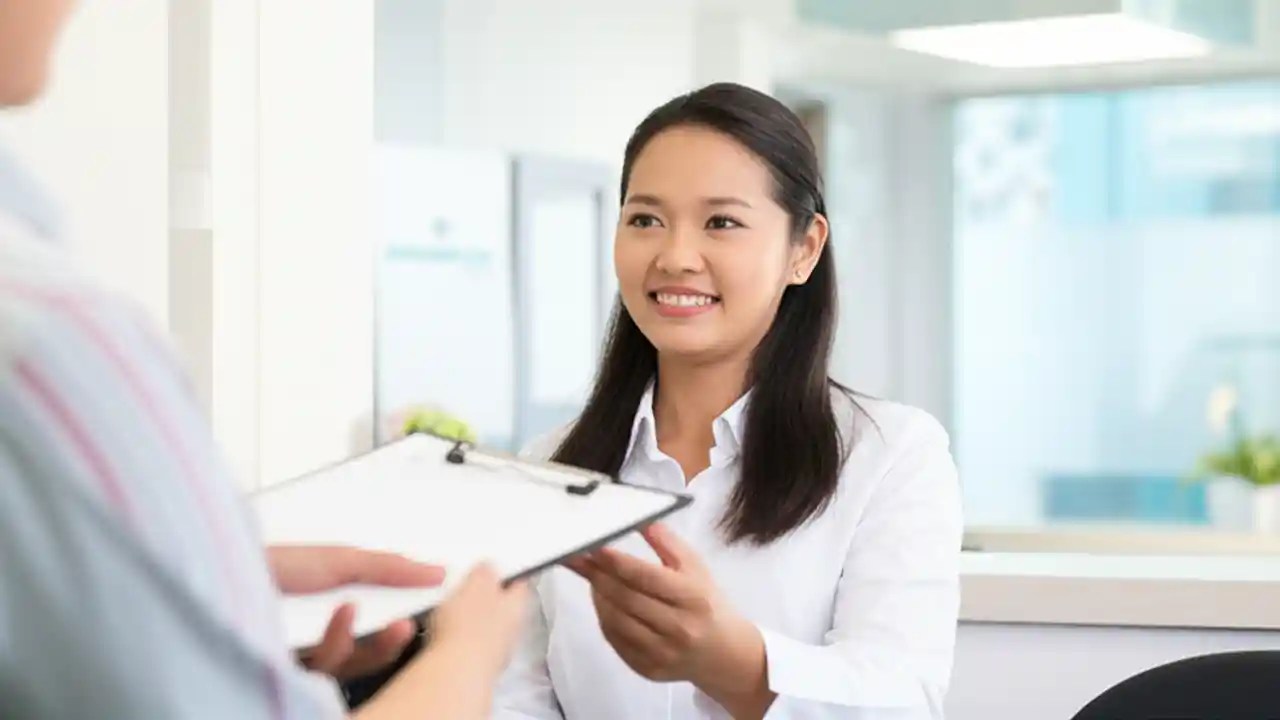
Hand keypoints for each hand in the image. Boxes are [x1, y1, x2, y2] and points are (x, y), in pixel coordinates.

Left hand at [266, 545, 444, 680]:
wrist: (215, 570)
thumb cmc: (267, 564)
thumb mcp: (337, 558)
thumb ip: (385, 566)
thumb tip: (434, 571)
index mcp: (333, 610)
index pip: (376, 625)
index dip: (401, 622)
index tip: (429, 611)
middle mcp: (317, 636)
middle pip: (364, 652)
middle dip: (389, 642)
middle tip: (407, 625)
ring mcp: (298, 657)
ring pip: (345, 666)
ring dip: (363, 645)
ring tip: (365, 614)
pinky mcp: (284, 672)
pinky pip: (320, 670)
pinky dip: (334, 642)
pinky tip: (337, 617)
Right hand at [429, 564, 529, 677]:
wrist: (454, 674)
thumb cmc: (470, 629)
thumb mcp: (477, 583)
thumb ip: (486, 571)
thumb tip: (489, 567)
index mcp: (519, 607)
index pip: (520, 583)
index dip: (508, 570)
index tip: (495, 562)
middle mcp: (511, 632)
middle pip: (500, 606)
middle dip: (483, 594)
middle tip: (463, 582)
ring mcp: (493, 652)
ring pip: (482, 626)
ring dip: (466, 616)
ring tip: (445, 605)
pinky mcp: (472, 666)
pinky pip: (464, 643)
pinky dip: (453, 635)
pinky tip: (438, 630)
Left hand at [565, 524, 769, 714]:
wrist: (725, 654)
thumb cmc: (706, 602)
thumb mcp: (696, 567)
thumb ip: (667, 543)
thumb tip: (638, 518)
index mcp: (692, 597)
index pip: (646, 577)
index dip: (616, 561)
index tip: (593, 547)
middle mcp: (678, 627)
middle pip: (626, 598)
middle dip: (598, 575)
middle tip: (578, 557)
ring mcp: (662, 653)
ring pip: (615, 620)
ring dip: (597, 595)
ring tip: (592, 576)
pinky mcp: (648, 669)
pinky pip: (615, 640)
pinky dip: (603, 617)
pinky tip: (602, 600)